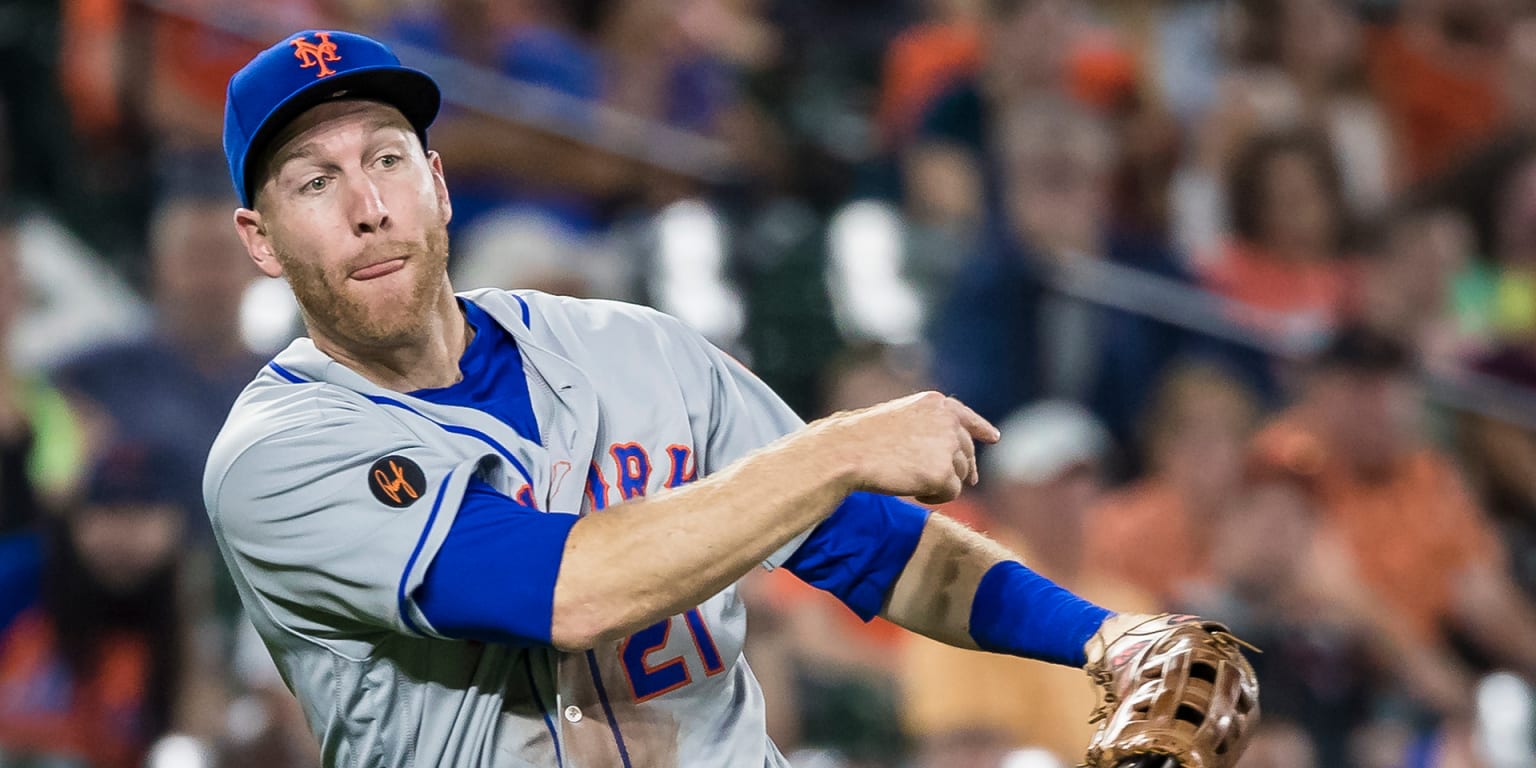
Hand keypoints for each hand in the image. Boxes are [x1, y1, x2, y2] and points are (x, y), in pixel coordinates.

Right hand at [813, 391, 998, 503]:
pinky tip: (914, 492)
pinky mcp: (944, 473)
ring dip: (942, 483)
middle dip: (960, 469)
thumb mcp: (900, 422)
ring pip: (961, 475)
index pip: (966, 417)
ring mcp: (948, 446)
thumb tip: (952, 458)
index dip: (981, 428)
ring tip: (911, 482)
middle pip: (966, 453)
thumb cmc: (864, 439)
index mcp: (936, 404)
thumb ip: (928, 430)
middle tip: (941, 482)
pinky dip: (935, 497)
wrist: (848, 452)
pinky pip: (951, 493)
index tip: (993, 438)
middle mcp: (948, 421)